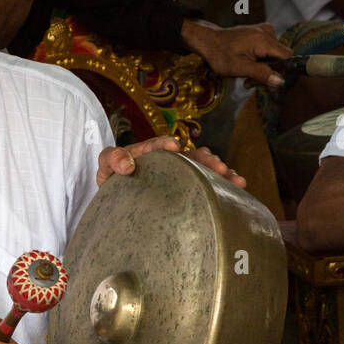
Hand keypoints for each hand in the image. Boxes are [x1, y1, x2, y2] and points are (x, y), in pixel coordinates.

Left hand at [97, 136, 245, 187]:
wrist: (119, 198)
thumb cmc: (114, 178)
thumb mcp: (107, 166)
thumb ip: (111, 159)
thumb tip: (126, 165)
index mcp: (148, 152)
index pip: (156, 145)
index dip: (165, 145)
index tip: (174, 147)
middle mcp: (170, 160)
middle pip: (190, 156)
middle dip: (205, 161)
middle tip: (218, 167)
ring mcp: (182, 173)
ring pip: (204, 169)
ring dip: (220, 174)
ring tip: (234, 180)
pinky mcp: (189, 187)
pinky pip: (208, 184)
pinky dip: (223, 186)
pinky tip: (236, 191)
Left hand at [180, 18, 290, 87]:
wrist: (208, 42)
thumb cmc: (220, 55)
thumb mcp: (239, 69)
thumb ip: (261, 74)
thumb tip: (280, 81)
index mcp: (264, 40)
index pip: (287, 57)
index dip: (281, 71)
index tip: (268, 80)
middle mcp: (267, 32)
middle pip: (280, 58)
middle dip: (267, 72)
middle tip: (249, 81)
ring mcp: (264, 31)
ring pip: (274, 55)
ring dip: (262, 68)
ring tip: (246, 74)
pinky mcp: (260, 33)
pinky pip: (268, 50)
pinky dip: (259, 60)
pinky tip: (248, 65)